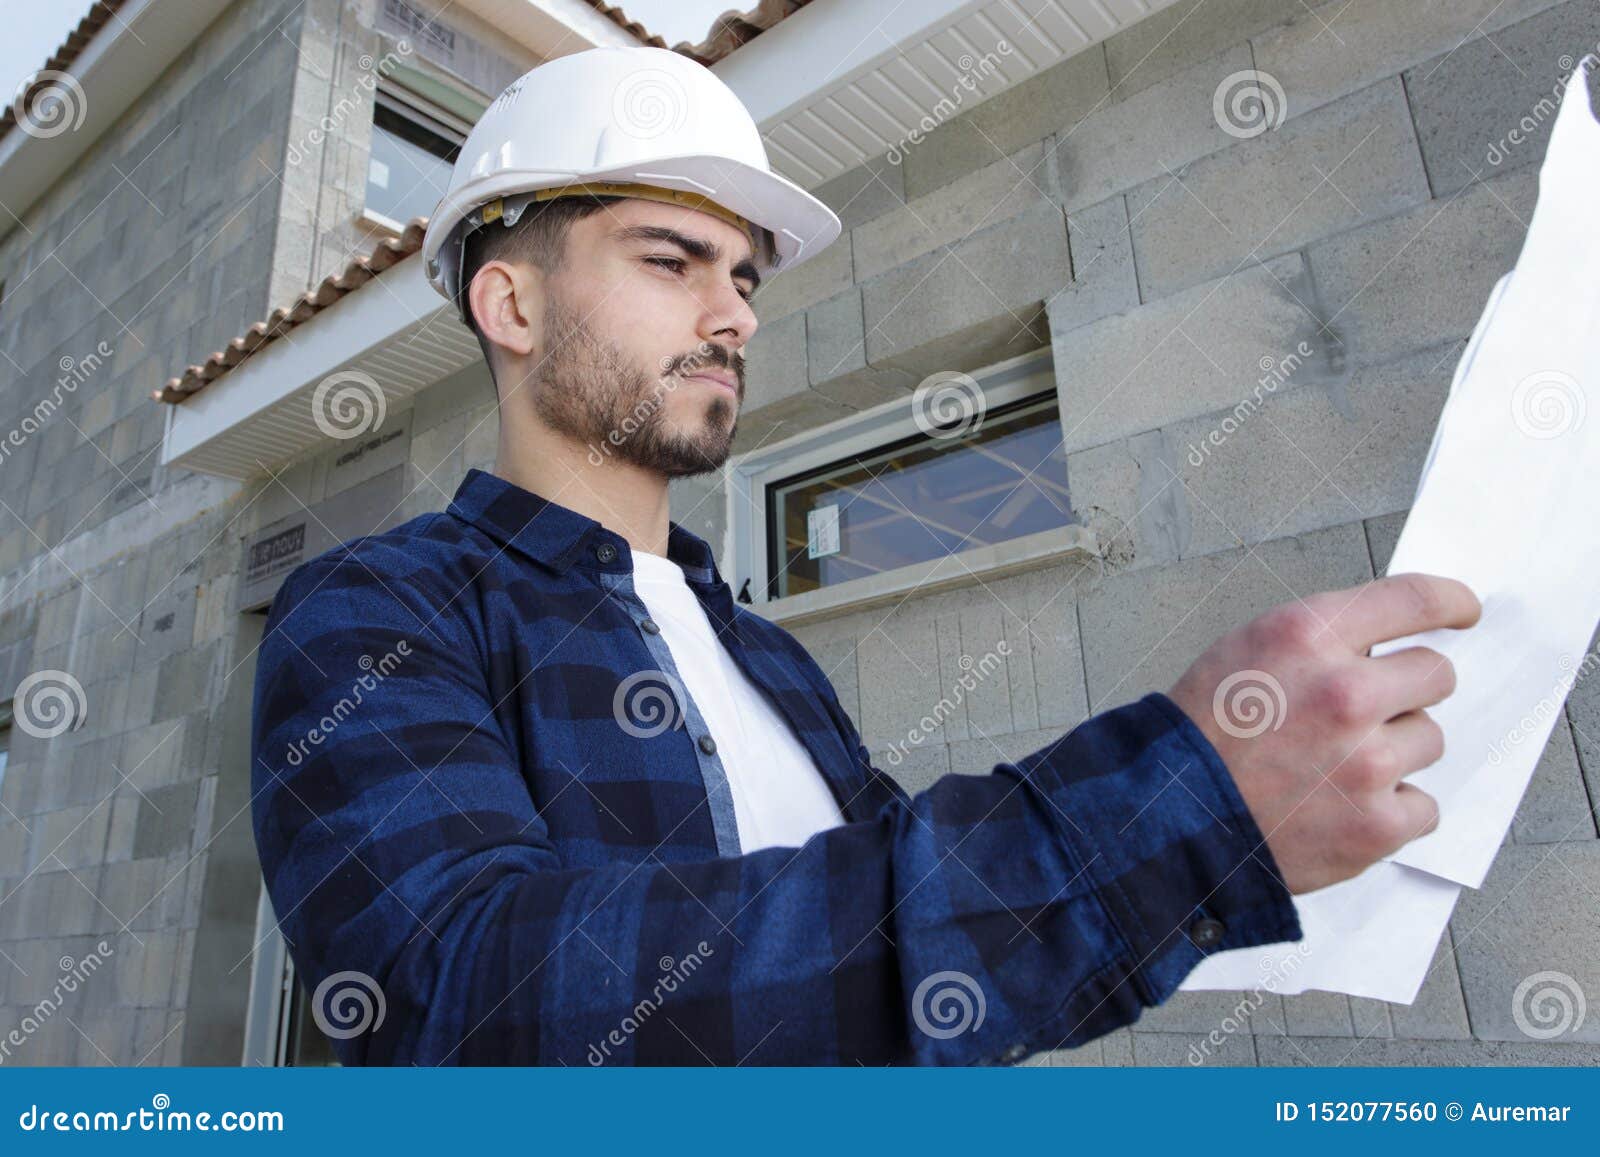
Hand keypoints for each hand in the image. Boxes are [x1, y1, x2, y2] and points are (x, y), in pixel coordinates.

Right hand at [1167, 573, 1480, 894]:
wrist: (1168, 816)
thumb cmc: (1202, 734)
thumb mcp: (1248, 649)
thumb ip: (1322, 640)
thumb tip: (1388, 644)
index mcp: (1308, 635)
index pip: (1415, 600)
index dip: (1450, 602)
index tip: (1462, 610)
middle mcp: (1344, 692)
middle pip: (1436, 673)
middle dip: (1407, 689)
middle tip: (1364, 713)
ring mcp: (1366, 762)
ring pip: (1429, 740)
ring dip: (1394, 751)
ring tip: (1334, 766)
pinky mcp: (1377, 825)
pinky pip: (1422, 805)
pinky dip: (1389, 810)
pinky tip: (1340, 808)